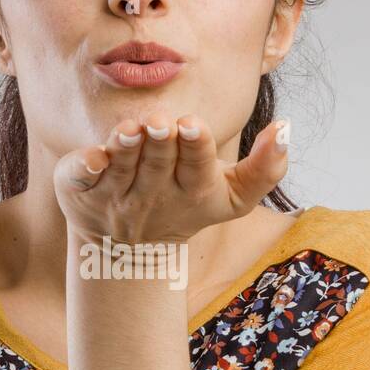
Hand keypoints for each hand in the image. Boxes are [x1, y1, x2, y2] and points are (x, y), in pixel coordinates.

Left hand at [53, 110, 288, 243]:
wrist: (128, 248)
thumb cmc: (187, 204)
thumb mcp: (233, 197)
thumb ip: (266, 168)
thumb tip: (287, 127)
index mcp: (192, 191)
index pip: (197, 168)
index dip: (195, 147)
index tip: (194, 124)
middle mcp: (153, 196)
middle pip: (159, 165)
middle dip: (162, 142)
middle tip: (162, 121)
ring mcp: (116, 196)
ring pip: (122, 170)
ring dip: (127, 149)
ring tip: (132, 129)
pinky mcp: (83, 191)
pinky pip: (81, 179)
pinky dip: (86, 167)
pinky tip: (92, 156)